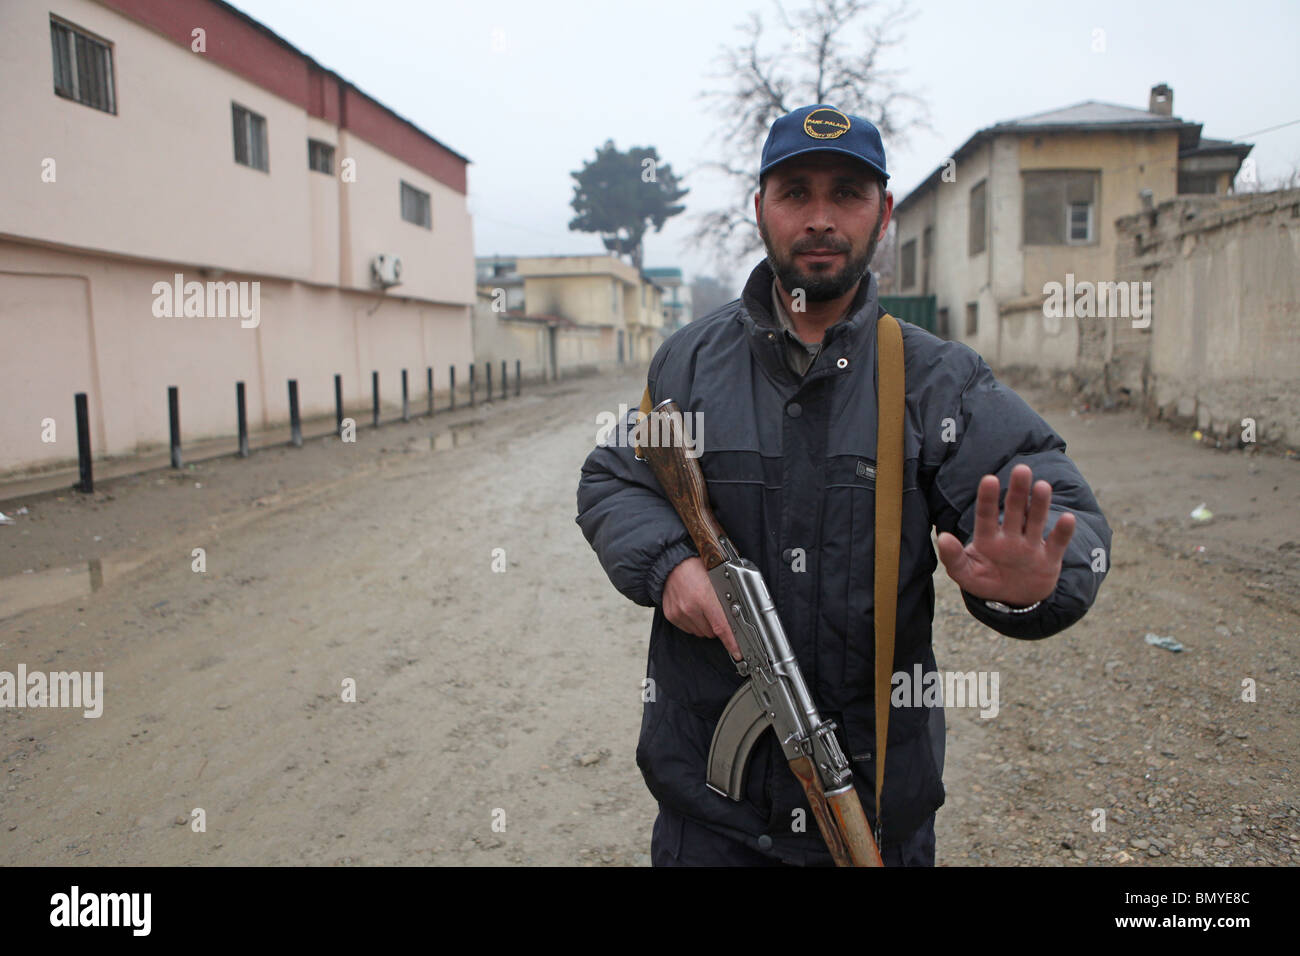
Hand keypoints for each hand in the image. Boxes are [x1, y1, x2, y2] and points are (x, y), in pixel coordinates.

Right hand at [662, 557, 740, 659]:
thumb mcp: (716, 579)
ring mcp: (679, 613)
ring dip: (705, 624)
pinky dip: (693, 622)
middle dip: (717, 624)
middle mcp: (690, 608)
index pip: (722, 627)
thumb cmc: (695, 568)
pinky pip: (689, 629)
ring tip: (701, 606)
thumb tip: (739, 617)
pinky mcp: (672, 616)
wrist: (671, 564)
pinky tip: (692, 608)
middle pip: (712, 632)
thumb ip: (726, 599)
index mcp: (705, 597)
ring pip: (701, 632)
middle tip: (715, 609)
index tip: (738, 652)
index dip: (732, 642)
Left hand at [936, 464, 1075, 607]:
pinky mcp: (1049, 558)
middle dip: (1017, 492)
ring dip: (1039, 505)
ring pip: (1035, 521)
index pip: (985, 515)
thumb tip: (942, 538)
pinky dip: (1062, 532)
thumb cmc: (985, 581)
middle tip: (1021, 469)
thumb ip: (953, 558)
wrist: (1014, 600)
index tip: (989, 479)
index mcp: (987, 538)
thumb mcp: (966, 574)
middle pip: (1014, 511)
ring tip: (1042, 486)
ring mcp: (1030, 546)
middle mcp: (1010, 537)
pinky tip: (1067, 518)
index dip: (987, 498)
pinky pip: (1057, 543)